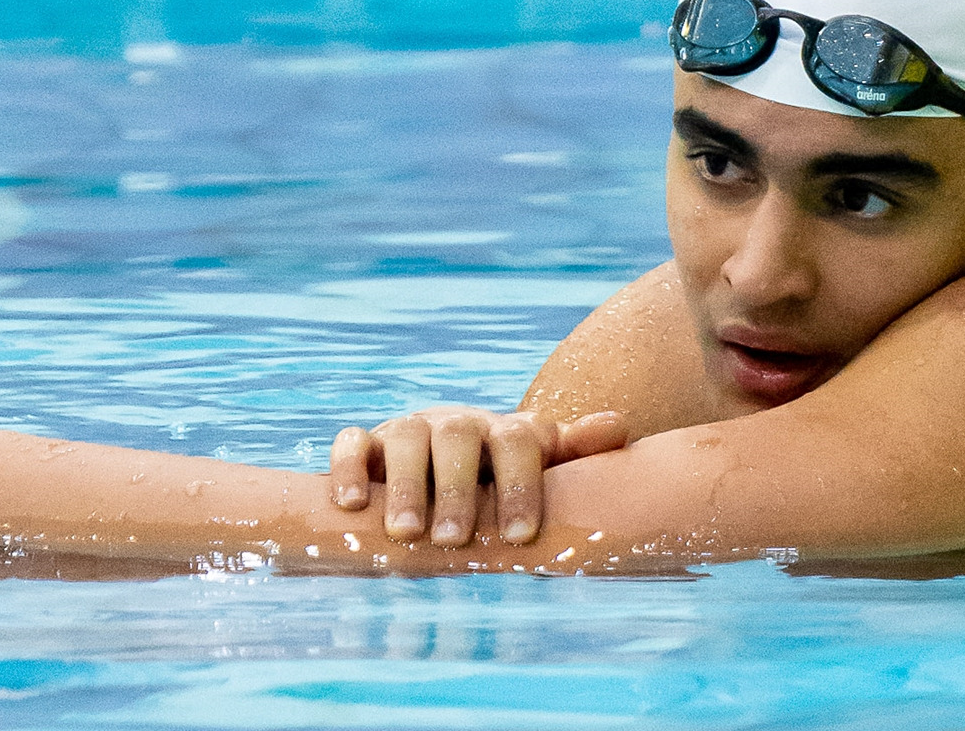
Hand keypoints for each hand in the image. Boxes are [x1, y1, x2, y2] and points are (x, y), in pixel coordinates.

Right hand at [329, 406, 628, 546]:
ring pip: (403, 439)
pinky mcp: (366, 443)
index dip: (520, 486)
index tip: (519, 536)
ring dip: (403, 485)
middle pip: (456, 440)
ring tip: (406, 533)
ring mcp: (408, 429)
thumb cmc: (502, 478)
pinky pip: (350, 443)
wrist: (446, 461)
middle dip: (456, 490)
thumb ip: (575, 451)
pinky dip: (346, 468)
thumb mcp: (540, 466)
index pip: (517, 442)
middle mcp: (455, 424)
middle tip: (454, 540)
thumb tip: (618, 427)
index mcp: (503, 431)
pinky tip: (348, 506)